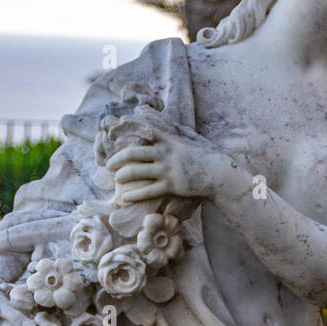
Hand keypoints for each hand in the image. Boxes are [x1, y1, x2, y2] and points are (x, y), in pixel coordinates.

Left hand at [106, 104, 227, 202]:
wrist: (218, 173)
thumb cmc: (204, 156)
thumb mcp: (189, 139)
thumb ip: (174, 133)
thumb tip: (164, 127)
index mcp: (168, 140)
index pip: (143, 131)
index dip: (127, 131)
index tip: (114, 135)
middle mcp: (165, 153)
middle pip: (133, 153)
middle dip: (117, 158)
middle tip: (109, 164)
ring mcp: (167, 169)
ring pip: (137, 171)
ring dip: (123, 175)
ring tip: (116, 178)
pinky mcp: (171, 185)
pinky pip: (148, 190)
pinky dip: (134, 195)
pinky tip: (125, 198)